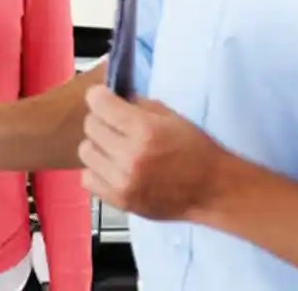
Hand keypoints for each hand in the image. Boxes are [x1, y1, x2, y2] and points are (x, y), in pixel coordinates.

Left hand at [78, 85, 227, 220]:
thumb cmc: (196, 151)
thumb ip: (140, 104)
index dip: (99, 96)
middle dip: (101, 120)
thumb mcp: (172, 117)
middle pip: (90, 126)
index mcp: (145, 130)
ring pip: (85, 151)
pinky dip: (96, 171)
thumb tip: (114, 97)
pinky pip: (87, 179)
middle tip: (115, 125)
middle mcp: (130, 156)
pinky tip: (112, 168)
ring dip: (97, 146)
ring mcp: (123, 181)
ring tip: (114, 148)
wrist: (212, 190)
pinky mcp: (120, 201)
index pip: (99, 103)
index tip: (103, 98)